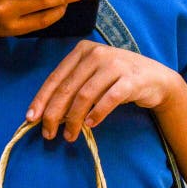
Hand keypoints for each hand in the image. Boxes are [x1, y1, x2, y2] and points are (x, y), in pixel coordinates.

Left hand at [25, 39, 182, 140]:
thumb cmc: (116, 80)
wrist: (155, 79)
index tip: (31, 119)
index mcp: (82, 51)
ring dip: (73, 120)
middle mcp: (97, 54)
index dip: (41, 100)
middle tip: (48, 134)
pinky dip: (96, 114)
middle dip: (54, 114)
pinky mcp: (131, 79)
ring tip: (70, 136)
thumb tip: (46, 115)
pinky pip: (109, 99)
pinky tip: (89, 125)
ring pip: (84, 96)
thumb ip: (71, 90)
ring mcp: (115, 65)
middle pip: (67, 88)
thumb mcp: (90, 78)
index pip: (55, 78)